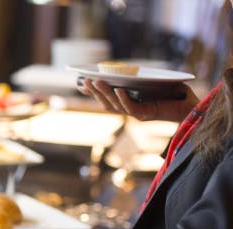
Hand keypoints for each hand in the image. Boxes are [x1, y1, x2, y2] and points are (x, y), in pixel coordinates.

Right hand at [78, 78, 197, 121]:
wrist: (192, 106)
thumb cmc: (175, 93)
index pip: (107, 99)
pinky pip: (131, 107)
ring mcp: (138, 113)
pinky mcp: (147, 114)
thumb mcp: (154, 82)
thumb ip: (140, 79)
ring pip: (115, 106)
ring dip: (105, 94)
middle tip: (84, 81)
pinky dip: (124, 98)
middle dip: (95, 92)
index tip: (81, 83)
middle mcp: (131, 110)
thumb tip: (125, 68)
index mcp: (130, 103)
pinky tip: (119, 89)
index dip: (94, 93)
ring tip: (96, 82)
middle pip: (106, 104)